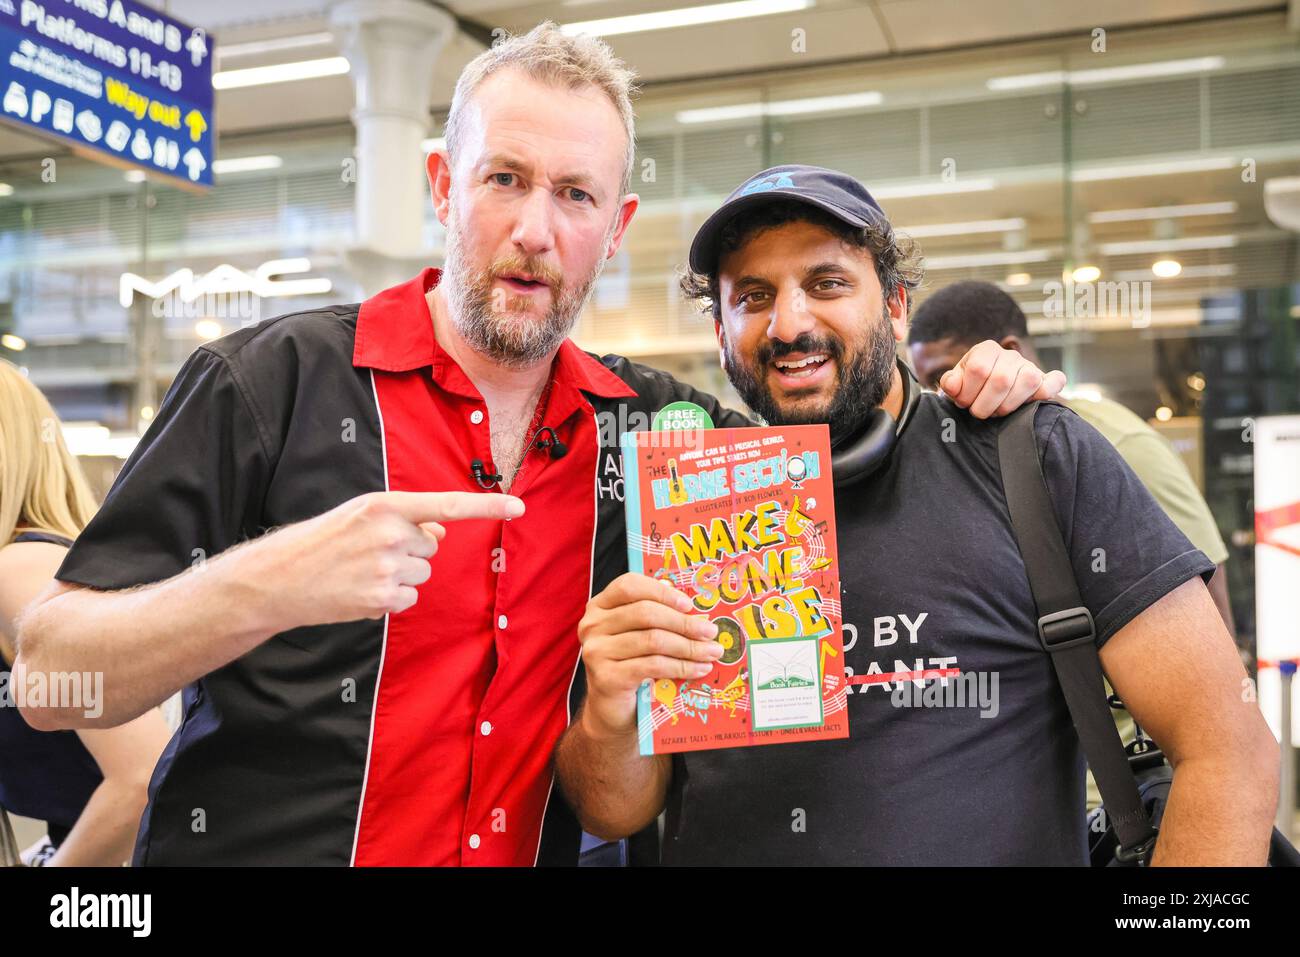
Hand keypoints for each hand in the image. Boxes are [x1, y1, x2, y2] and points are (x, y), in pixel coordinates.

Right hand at [246, 491, 523, 629]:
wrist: (279, 579)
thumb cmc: (322, 541)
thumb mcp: (361, 515)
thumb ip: (405, 519)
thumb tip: (439, 533)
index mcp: (384, 505)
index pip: (446, 505)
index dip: (486, 506)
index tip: (519, 507)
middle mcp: (389, 534)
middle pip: (431, 547)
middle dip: (408, 551)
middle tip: (368, 553)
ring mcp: (386, 568)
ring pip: (422, 574)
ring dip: (400, 576)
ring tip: (361, 572)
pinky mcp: (382, 599)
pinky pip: (410, 599)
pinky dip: (392, 599)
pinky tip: (361, 591)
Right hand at [578, 573, 722, 738]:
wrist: (612, 709)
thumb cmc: (630, 665)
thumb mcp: (638, 635)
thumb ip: (656, 617)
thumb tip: (695, 610)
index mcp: (600, 606)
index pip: (629, 585)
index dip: (662, 592)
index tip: (690, 605)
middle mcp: (593, 625)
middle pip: (645, 613)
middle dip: (684, 622)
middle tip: (710, 631)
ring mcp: (597, 651)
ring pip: (653, 640)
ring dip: (688, 647)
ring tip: (711, 652)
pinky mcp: (607, 677)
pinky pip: (653, 666)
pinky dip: (681, 666)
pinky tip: (698, 669)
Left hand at [938, 340, 1066, 417]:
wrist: (989, 388)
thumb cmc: (971, 387)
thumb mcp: (956, 382)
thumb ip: (951, 383)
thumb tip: (952, 386)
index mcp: (986, 350)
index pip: (978, 368)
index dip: (968, 392)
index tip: (963, 403)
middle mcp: (1010, 355)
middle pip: (1002, 379)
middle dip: (986, 404)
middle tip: (979, 412)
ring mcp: (1029, 367)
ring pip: (1028, 381)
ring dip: (1009, 404)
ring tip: (997, 412)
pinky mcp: (1045, 380)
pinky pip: (1055, 382)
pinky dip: (1048, 391)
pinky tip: (1033, 400)